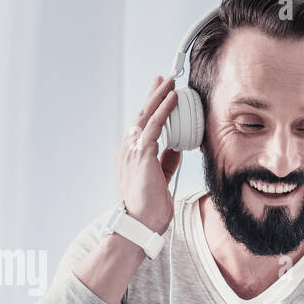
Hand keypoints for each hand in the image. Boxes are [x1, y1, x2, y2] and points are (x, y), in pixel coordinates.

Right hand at [117, 76, 181, 233]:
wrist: (141, 223)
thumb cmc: (149, 207)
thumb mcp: (160, 179)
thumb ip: (166, 162)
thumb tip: (176, 148)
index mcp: (130, 155)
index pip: (142, 126)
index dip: (152, 109)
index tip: (160, 95)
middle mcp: (128, 149)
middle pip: (142, 115)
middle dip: (153, 96)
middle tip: (164, 79)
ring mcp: (132, 150)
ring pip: (147, 116)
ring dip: (160, 97)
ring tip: (171, 82)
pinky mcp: (142, 153)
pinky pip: (155, 125)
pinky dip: (164, 110)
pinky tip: (172, 99)